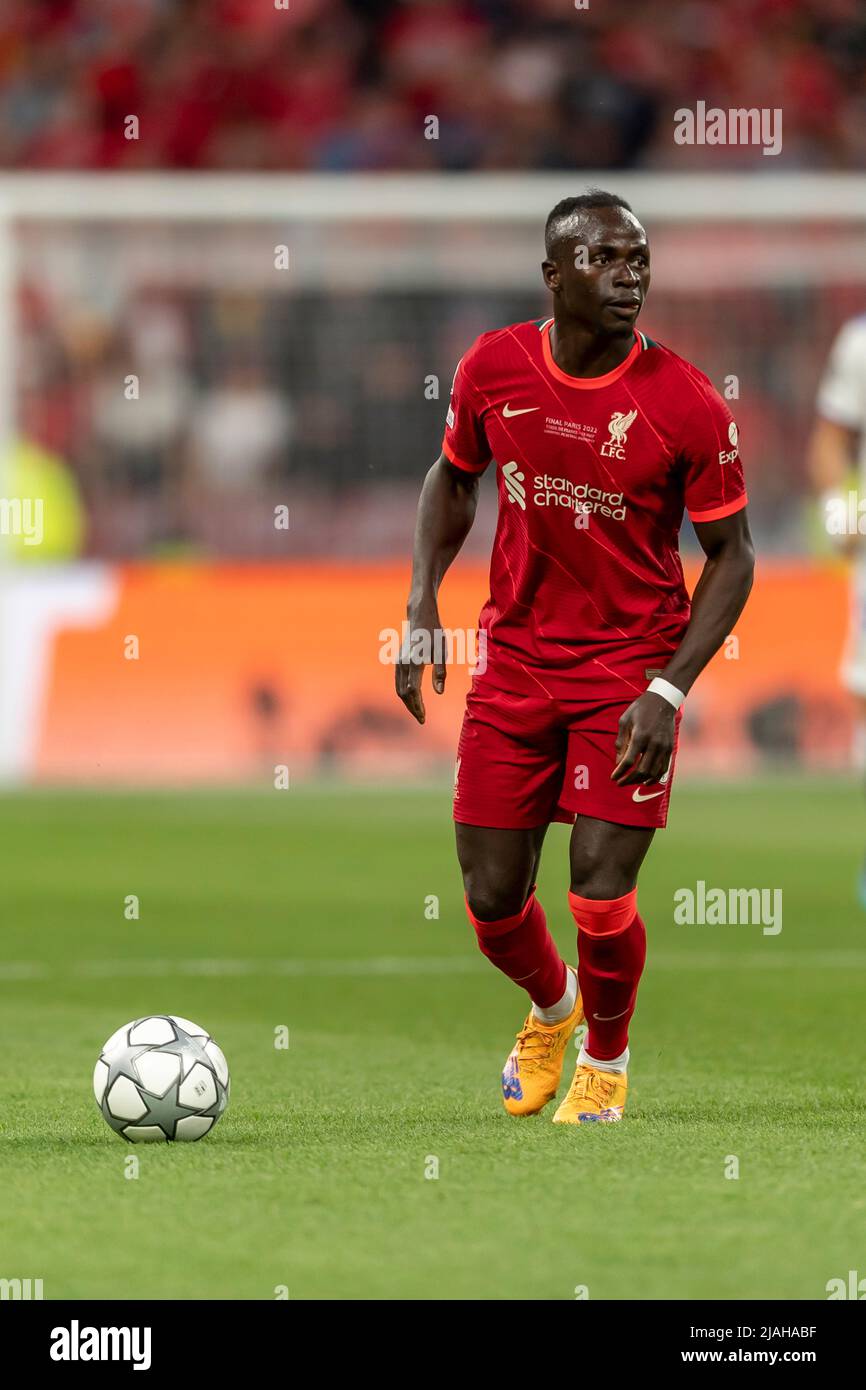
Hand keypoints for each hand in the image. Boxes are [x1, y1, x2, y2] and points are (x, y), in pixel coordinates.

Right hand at [395, 603, 446, 724]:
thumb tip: (438, 692)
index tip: (424, 718)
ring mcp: (398, 662)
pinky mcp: (398, 661)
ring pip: (399, 688)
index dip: (418, 706)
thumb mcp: (442, 652)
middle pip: (403, 693)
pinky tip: (413, 699)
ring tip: (418, 712)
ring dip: (408, 702)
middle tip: (422, 719)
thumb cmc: (435, 632)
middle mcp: (403, 663)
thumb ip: (440, 673)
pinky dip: (404, 693)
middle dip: (412, 708)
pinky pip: (398, 682)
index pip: (413, 691)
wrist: (420, 615)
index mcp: (415, 661)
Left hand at [611, 692, 675, 785]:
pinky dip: (654, 777)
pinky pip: (663, 768)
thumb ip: (621, 742)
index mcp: (640, 736)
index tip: (613, 778)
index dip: (620, 772)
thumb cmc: (640, 710)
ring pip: (653, 772)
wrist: (663, 701)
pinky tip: (645, 781)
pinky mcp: (670, 749)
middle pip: (641, 770)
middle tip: (620, 783)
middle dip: (629, 780)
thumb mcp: (625, 721)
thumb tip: (618, 762)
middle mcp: (654, 743)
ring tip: (630, 782)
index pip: (629, 761)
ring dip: (640, 780)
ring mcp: (664, 747)